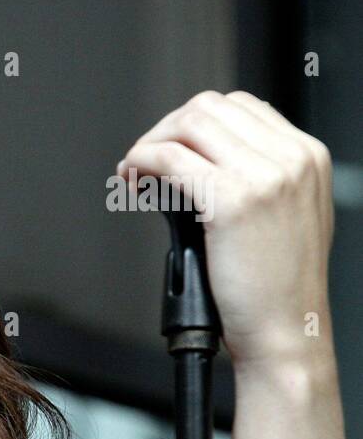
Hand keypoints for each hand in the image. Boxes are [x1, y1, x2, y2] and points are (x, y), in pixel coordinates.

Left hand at [116, 90, 334, 369]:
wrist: (285, 331)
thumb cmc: (275, 287)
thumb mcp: (285, 216)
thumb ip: (258, 179)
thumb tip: (196, 161)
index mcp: (305, 156)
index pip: (238, 107)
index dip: (190, 124)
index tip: (168, 149)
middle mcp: (291, 157)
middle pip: (208, 108)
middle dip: (165, 130)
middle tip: (143, 162)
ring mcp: (265, 175)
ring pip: (187, 125)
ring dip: (149, 144)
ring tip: (134, 174)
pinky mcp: (232, 199)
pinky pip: (170, 160)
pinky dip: (142, 163)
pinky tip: (133, 183)